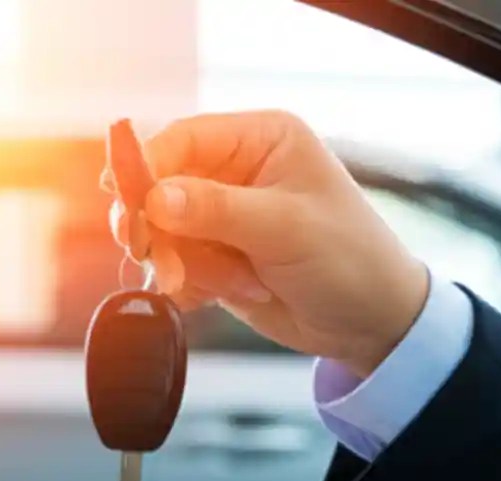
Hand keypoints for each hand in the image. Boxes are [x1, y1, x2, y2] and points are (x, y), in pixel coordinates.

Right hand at [107, 110, 429, 376]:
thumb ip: (217, 210)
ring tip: (216, 285)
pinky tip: (213, 297)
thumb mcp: (285, 228)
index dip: (147, 169)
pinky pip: (172, 261)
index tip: (130, 209)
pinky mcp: (213, 253)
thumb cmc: (349, 260)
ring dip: (178, 262)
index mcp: (261, 138)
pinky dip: (184, 282)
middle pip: (158, 183)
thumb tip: (155, 198)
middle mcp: (236, 168)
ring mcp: (222, 213)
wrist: (370, 323)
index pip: (182, 139)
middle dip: (156, 226)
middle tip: (155, 258)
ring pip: (160, 228)